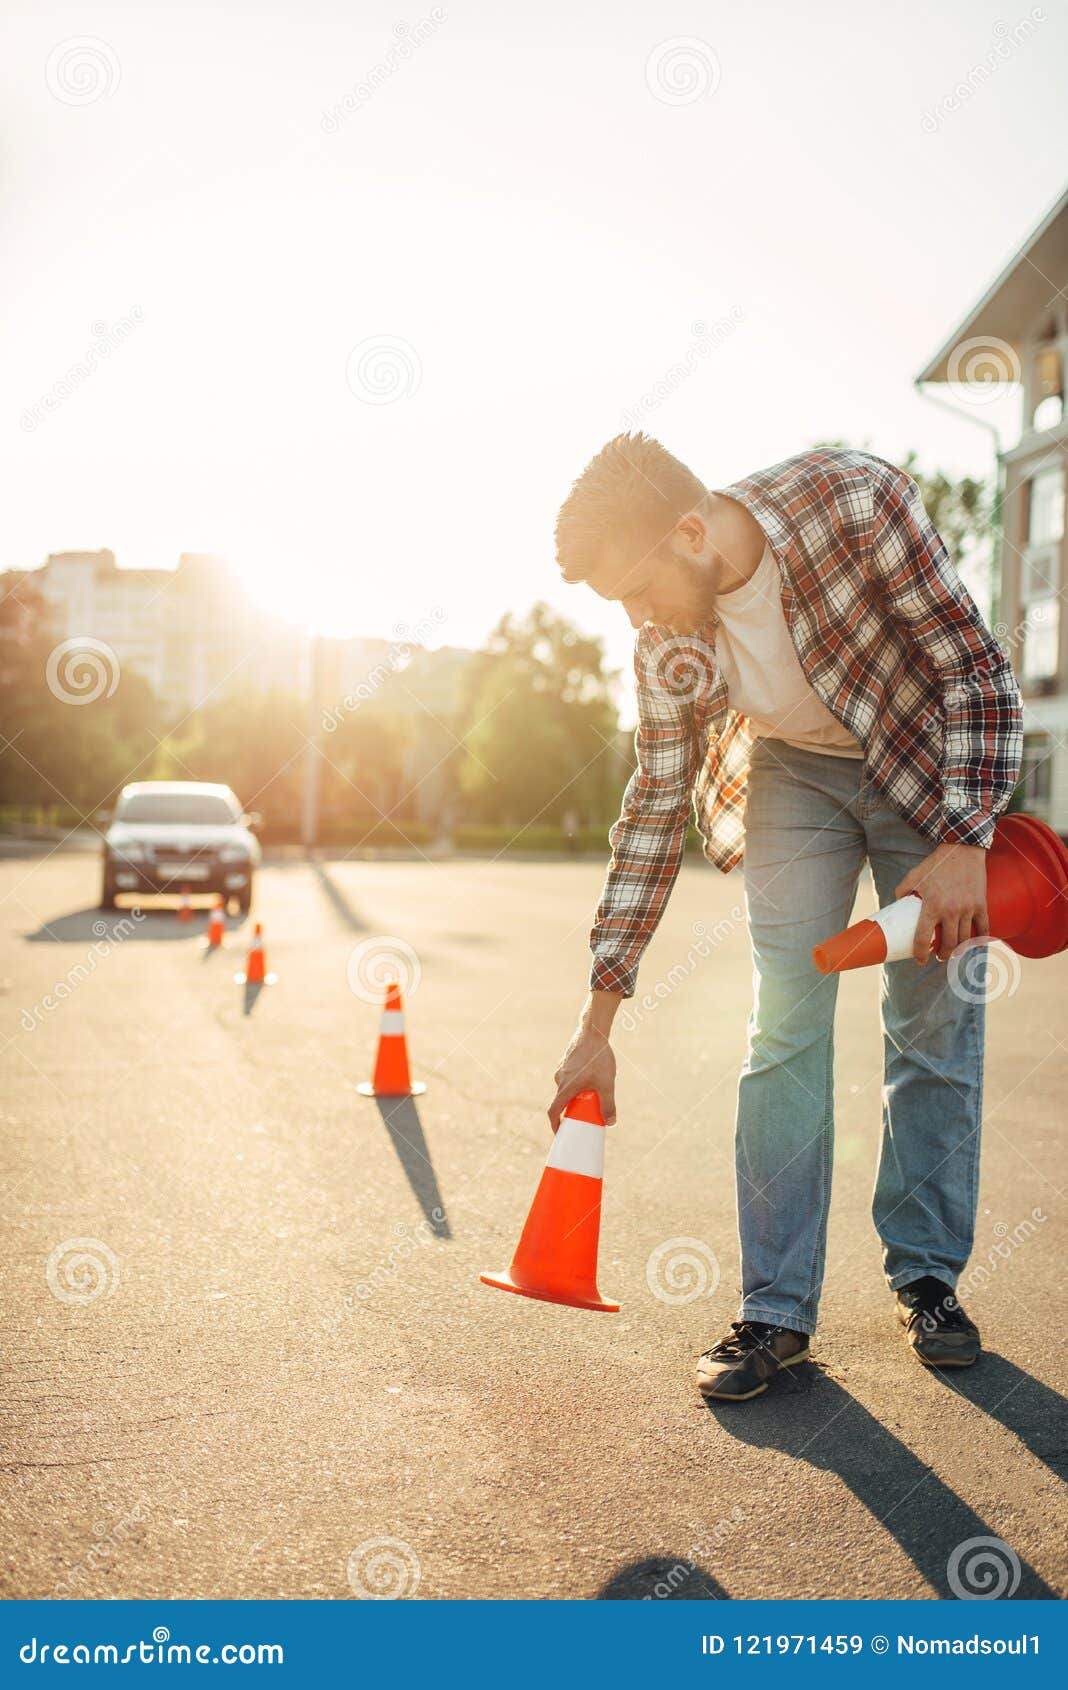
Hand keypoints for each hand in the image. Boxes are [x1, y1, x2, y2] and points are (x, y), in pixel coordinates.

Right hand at [548, 1026, 616, 1130]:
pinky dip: (577, 1084)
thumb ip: (608, 1105)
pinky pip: (569, 1078)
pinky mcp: (566, 1061)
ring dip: (575, 1096)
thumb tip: (611, 1123)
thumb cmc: (598, 1057)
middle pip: (561, 1101)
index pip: (553, 1112)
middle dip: (570, 1111)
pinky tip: (592, 1078)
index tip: (560, 1134)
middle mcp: (559, 1079)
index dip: (555, 1125)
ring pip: (566, 1088)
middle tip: (583, 1117)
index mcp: (565, 1088)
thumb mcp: (606, 1084)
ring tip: (591, 1096)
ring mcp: (562, 1069)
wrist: (593, 1030)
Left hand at [895, 842, 988, 963]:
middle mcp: (950, 910)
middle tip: (938, 956)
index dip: (920, 953)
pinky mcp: (981, 905)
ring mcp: (968, 909)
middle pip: (947, 944)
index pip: (923, 938)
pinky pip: (983, 928)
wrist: (962, 850)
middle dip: (942, 955)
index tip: (919, 960)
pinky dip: (979, 940)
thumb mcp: (913, 875)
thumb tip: (897, 903)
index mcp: (931, 906)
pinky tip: (974, 945)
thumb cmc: (936, 864)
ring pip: (964, 939)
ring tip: (952, 952)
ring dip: (957, 950)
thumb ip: (903, 890)